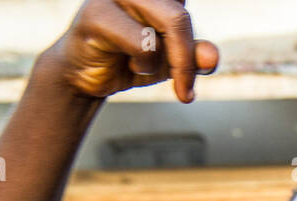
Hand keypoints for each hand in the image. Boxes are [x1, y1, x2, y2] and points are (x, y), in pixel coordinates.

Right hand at [46, 0, 218, 102]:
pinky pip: (144, 43)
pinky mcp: (97, 13)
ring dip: (164, 61)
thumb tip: (211, 57)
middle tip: (185, 92)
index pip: (186, 12)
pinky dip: (145, 64)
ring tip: (144, 68)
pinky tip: (127, 64)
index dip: (192, 45)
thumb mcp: (170, 62)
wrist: (84, 77)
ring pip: (170, 23)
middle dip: (186, 60)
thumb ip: (194, 57)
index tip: (198, 70)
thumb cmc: (129, 61)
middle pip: (181, 17)